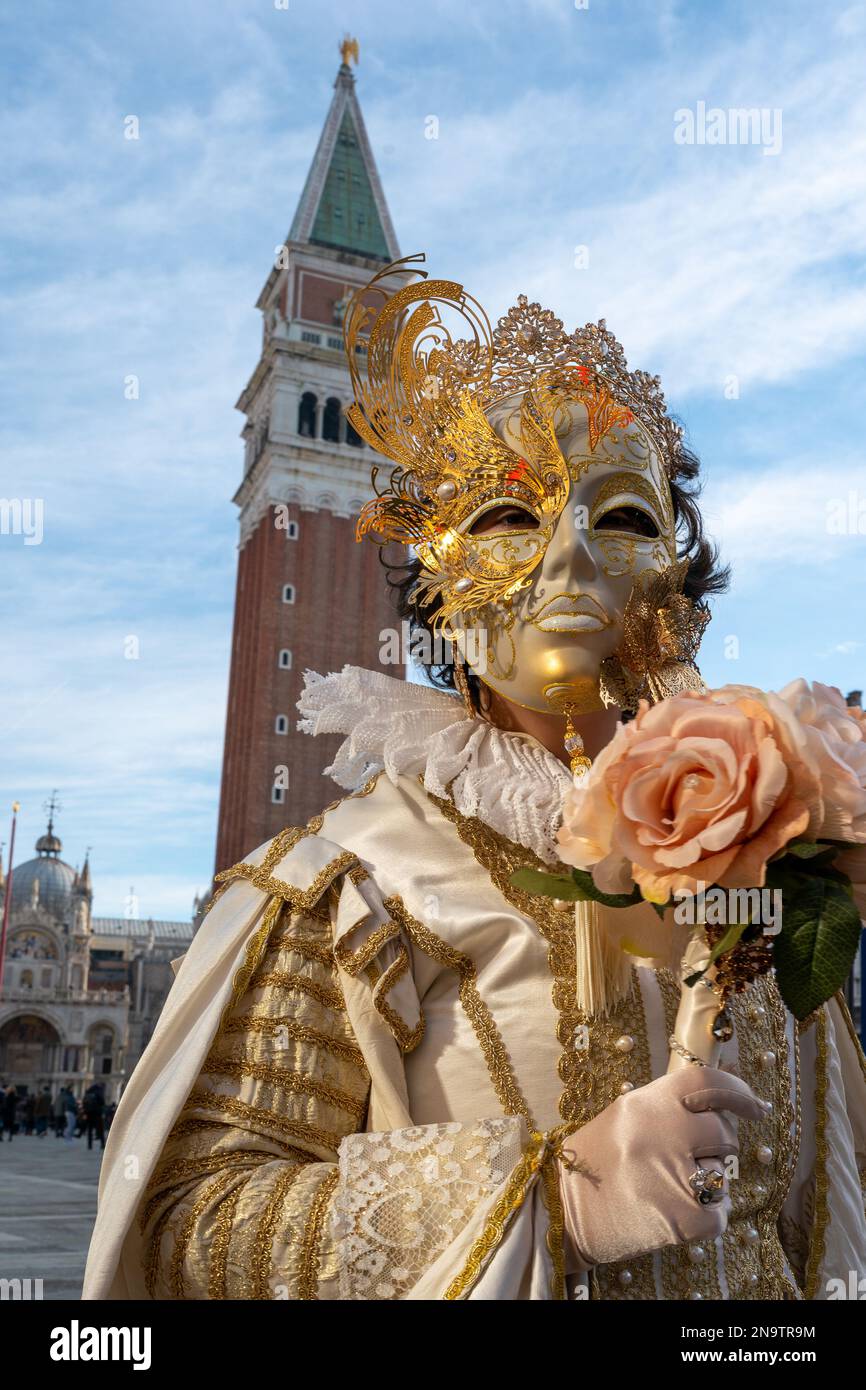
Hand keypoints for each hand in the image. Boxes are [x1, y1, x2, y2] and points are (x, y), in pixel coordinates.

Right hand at [557, 1067, 768, 1272]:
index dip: (737, 1092)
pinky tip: (672, 1214)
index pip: (705, 1082)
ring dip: (706, 1182)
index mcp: (644, 1104)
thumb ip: (666, 1106)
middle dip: (714, 1147)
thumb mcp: (625, 1117)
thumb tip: (718, 1100)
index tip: (756, 1107)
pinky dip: (704, 1217)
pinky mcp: (684, 1218)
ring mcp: (673, 1176)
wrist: (562, 1213)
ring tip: (666, 1188)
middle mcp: (661, 1133)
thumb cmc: (595, 1164)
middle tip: (686, 1160)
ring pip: (722, 1174)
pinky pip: (719, 1212)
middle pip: (722, 1132)